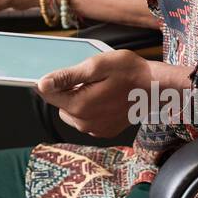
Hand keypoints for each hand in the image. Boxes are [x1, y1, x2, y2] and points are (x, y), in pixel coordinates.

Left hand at [35, 49, 150, 139]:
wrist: (155, 87)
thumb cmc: (128, 72)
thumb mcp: (96, 66)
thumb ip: (66, 77)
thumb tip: (42, 84)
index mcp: (79, 105)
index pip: (48, 95)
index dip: (53, 81)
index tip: (68, 74)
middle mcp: (85, 123)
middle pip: (60, 105)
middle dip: (69, 92)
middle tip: (90, 80)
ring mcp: (95, 129)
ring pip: (72, 113)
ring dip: (80, 101)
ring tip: (100, 88)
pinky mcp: (105, 131)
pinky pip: (87, 120)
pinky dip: (91, 110)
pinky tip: (106, 99)